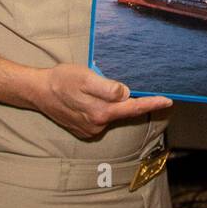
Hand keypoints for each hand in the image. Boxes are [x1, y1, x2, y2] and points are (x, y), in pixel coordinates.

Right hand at [36, 64, 170, 138]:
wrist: (38, 91)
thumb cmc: (62, 80)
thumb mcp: (86, 77)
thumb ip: (107, 88)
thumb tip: (125, 93)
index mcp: (101, 112)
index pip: (133, 108)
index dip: (152, 104)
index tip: (168, 101)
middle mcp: (97, 125)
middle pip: (123, 112)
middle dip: (129, 100)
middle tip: (120, 83)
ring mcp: (89, 129)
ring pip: (110, 114)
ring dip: (111, 102)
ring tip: (93, 87)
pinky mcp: (83, 129)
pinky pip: (100, 117)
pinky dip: (101, 108)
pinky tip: (88, 97)